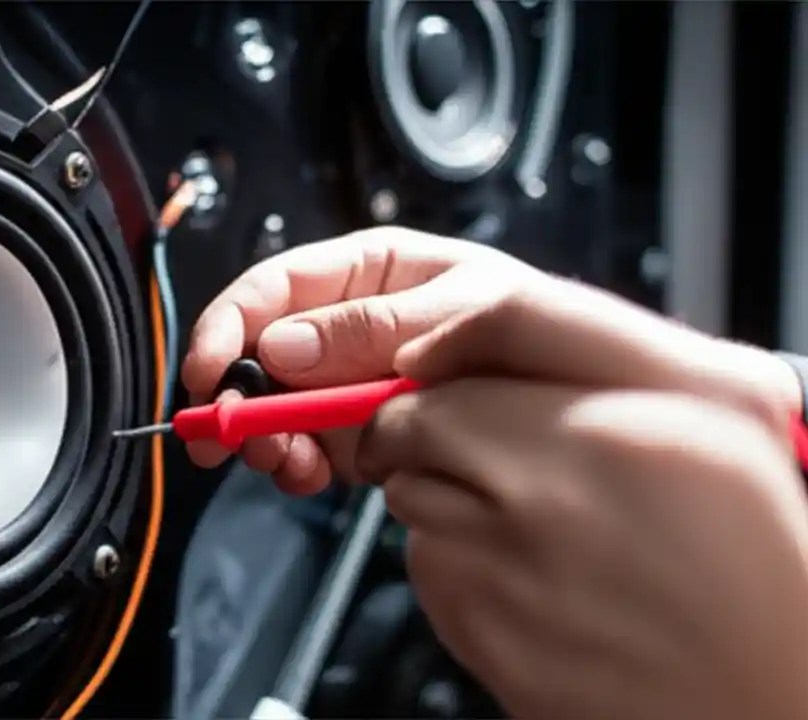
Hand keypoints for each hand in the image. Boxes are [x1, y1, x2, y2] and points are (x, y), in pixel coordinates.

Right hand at [181, 226, 800, 494]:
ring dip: (267, 436)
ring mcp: (356, 380)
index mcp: (371, 272)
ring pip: (280, 404)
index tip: (211, 373)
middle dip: (240, 393)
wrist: (586, 394)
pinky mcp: (367, 428)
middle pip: (264, 350)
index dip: (231, 326)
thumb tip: (283, 346)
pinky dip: (299, 463)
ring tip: (282, 462)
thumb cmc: (536, 327)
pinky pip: (312, 444)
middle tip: (226, 437)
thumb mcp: (458, 310)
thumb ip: (371, 327)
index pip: (277, 286)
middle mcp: (352, 324)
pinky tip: (309, 472)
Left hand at [360, 379, 807, 719]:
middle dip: (419, 423)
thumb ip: (597, 356)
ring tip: (528, 525)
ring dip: (439, 494)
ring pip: (410, 489)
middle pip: (419, 414)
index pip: (503, 324)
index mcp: (649, 415)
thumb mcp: (720, 420)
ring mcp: (514, 559)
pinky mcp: (479, 624)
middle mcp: (572, 479)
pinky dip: (454, 562)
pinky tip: (526, 580)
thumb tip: (456, 345)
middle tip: (465, 446)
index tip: (428, 361)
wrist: (756, 704)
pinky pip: (425, 562)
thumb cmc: (750, 564)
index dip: (447, 339)